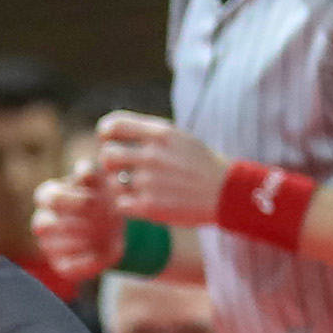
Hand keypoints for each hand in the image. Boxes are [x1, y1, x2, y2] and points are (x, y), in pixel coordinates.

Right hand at [29, 166, 122, 288]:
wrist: (116, 227)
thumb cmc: (106, 200)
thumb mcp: (104, 184)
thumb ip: (94, 176)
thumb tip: (83, 169)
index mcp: (49, 195)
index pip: (47, 197)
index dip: (70, 199)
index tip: (94, 200)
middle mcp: (43, 221)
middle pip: (42, 224)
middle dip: (72, 223)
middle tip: (101, 219)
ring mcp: (49, 245)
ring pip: (53, 245)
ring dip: (81, 240)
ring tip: (105, 233)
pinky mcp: (62, 265)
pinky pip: (67, 267)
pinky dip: (86, 262)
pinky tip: (104, 253)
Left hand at [91, 111, 230, 226]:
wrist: (226, 193)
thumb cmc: (200, 165)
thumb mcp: (179, 138)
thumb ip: (149, 134)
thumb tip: (114, 130)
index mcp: (160, 134)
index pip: (114, 126)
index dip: (105, 134)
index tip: (109, 141)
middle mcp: (153, 155)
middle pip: (107, 155)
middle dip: (110, 163)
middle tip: (120, 169)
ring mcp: (150, 181)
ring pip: (112, 182)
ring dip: (119, 186)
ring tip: (135, 188)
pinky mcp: (150, 206)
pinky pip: (120, 204)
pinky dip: (127, 205)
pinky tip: (141, 203)